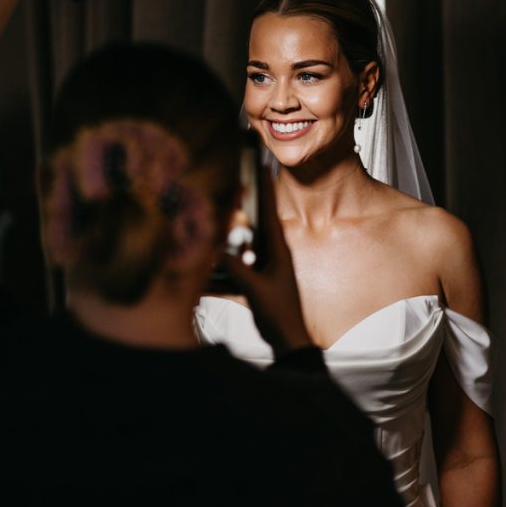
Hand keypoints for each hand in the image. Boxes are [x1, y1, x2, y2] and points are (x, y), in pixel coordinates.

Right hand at [219, 172, 312, 356]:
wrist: (289, 341)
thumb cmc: (279, 316)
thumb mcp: (255, 289)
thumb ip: (235, 268)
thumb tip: (216, 250)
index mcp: (279, 251)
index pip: (270, 212)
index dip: (265, 188)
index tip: (262, 165)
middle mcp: (275, 255)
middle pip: (258, 222)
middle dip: (247, 203)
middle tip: (236, 182)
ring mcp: (267, 266)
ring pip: (248, 240)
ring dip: (236, 230)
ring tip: (221, 216)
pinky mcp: (259, 278)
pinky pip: (242, 260)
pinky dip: (231, 254)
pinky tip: (217, 255)